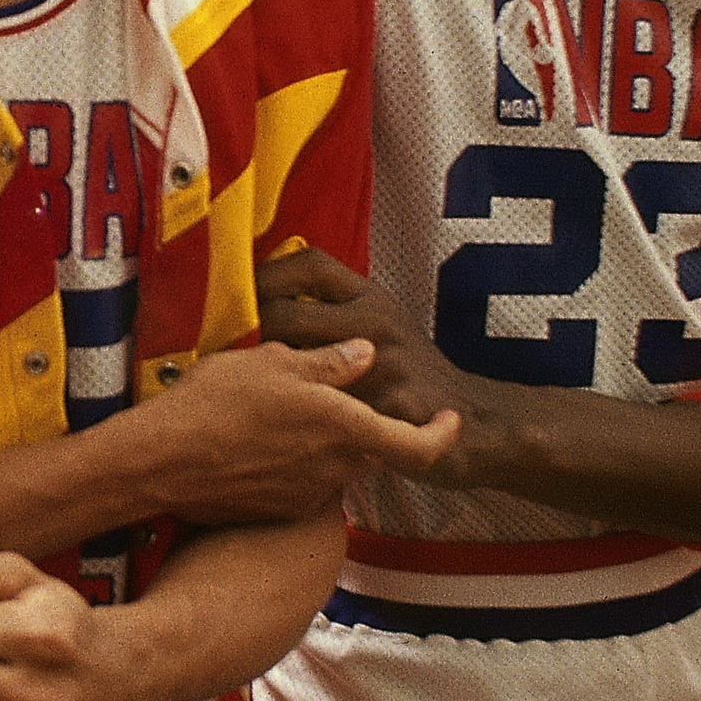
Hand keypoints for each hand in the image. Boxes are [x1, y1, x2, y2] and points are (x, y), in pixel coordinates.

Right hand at [128, 334, 458, 527]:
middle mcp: (333, 468)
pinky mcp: (278, 511)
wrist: (161, 463)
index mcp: (343, 426)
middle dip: (371, 426)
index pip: (416, 445)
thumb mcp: (272, 364)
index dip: (441, 435)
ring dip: (329, 443)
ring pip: (339, 467)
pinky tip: (263, 441)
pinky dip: (298, 463)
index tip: (448, 421)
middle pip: (374, 451)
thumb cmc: (215, 404)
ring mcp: (306, 495)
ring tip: (291, 414)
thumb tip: (363, 354)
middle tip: (345, 398)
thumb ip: (326, 363)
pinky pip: (305, 484)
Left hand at [256, 250, 493, 488]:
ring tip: (241, 396)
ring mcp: (387, 365)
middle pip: (288, 315)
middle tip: (223, 360)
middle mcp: (376, 322)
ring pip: (300, 365)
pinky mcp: (396, 410)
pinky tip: (276, 435)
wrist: (477, 419)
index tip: (235, 301)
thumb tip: (261, 304)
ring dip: (265, 380)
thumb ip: (331, 311)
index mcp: (371, 297)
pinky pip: (334, 414)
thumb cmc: (410, 373)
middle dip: (248, 339)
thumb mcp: (377, 325)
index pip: (308, 265)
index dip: (264, 278)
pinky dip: (300, 423)